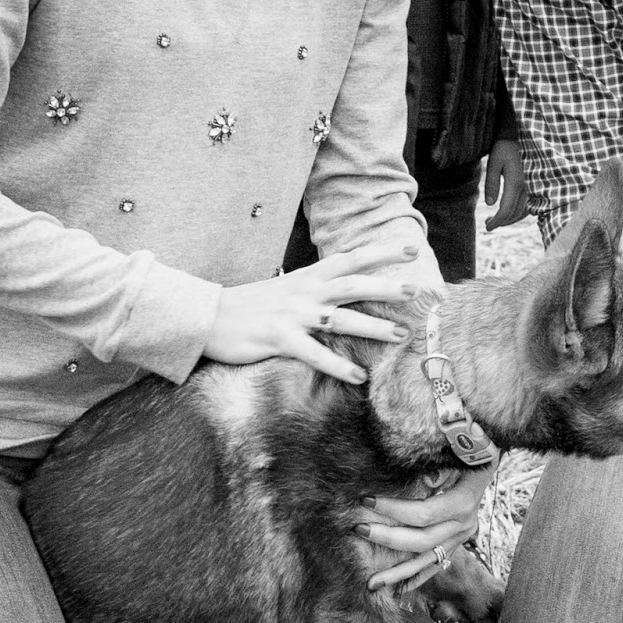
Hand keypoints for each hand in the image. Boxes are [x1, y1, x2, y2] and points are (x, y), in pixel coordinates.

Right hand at [207, 242, 421, 381]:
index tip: (412, 247)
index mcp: (308, 277)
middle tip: (415, 290)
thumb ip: (316, 288)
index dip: (381, 252)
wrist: (207, 316)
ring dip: (372, 326)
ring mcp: (292, 314)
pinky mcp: (278, 338)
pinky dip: (337, 365)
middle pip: (352, 284)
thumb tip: (346, 289)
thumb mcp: (287, 288)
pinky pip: (314, 353)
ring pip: (339, 317)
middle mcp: (304, 291)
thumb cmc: (252, 306)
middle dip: (385, 286)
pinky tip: (358, 376)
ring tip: (401, 335)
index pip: (350, 258)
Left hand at [360, 447, 498, 590]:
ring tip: (371, 584)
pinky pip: (435, 565)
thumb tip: (425, 479)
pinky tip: (397, 590)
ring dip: (398, 573)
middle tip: (358, 530)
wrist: (488, 452)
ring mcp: (461, 536)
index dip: (394, 509)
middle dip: (387, 538)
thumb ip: (439, 465)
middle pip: (422, 541)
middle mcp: (464, 524)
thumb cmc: (468, 445)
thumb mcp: (457, 448)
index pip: (424, 513)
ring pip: (427, 560)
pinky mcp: (457, 542)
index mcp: (464, 501)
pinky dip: (416, 577)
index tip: (366, 499)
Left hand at [482, 139, 528, 231]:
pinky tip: (508, 211)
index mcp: (515, 183)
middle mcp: (526, 188)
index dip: (496, 222)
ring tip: (496, 220)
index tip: (487, 227)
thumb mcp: (493, 163)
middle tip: (488, 224)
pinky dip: (518, 213)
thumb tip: (490, 204)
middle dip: (501, 222)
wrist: (517, 136)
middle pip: (515, 214)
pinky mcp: (532, 186)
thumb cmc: (503, 148)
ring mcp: (531, 187)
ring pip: (523, 212)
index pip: (506, 210)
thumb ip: (491, 184)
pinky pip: (528, 205)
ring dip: (510, 219)